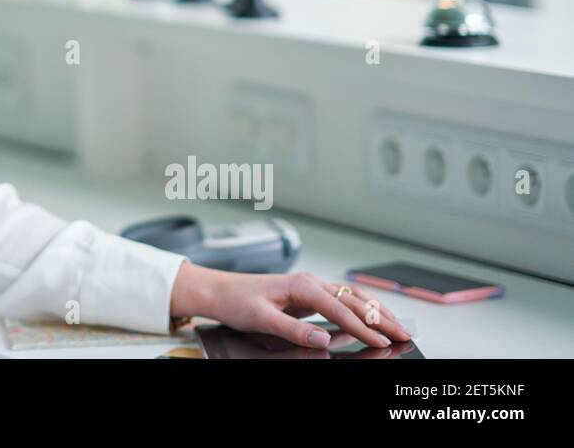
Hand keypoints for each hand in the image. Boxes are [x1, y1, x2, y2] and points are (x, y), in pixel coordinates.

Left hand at [170, 262, 412, 349]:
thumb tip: (323, 339)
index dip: (364, 328)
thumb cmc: (237, 302)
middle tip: (403, 334)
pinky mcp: (307, 293)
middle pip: (353, 299)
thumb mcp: (261, 320)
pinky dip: (361, 308)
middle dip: (380, 317)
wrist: (219, 290)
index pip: (341, 309)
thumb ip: (293, 330)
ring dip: (375, 310)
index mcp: (301, 286)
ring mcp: (310, 286)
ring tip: (396, 326)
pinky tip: (371, 316)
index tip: (382, 341)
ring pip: (351, 296)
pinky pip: (342, 299)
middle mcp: (309, 282)